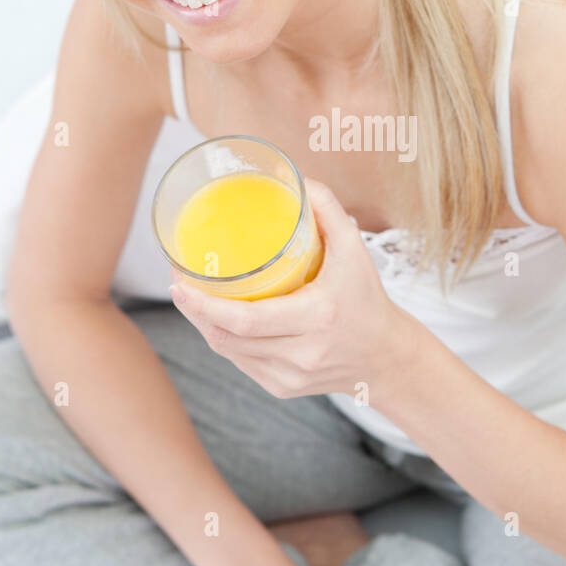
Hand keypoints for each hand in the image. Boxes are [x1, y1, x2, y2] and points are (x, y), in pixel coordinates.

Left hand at [168, 176, 407, 401]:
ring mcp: (290, 376)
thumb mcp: (354, 251)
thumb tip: (297, 178)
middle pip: (228, 338)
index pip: (247, 319)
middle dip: (195, 312)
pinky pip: (241, 363)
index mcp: (318, 317)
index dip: (206, 306)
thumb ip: (328, 210)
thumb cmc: (367, 299)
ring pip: (229, 352)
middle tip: (179, 284)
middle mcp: (302, 352)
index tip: (181, 284)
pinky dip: (225, 340)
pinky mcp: (282, 388)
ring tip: (193, 299)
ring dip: (205, 326)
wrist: (385, 357)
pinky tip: (218, 321)